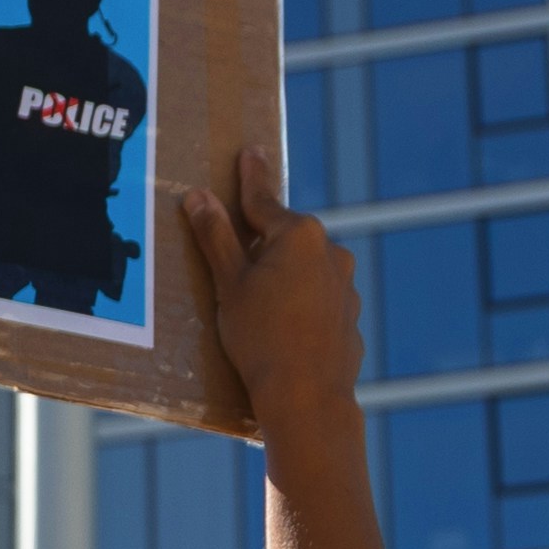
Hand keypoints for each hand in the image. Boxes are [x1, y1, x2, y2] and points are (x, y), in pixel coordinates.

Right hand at [181, 150, 356, 433]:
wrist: (308, 398)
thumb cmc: (261, 338)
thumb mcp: (229, 284)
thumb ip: (217, 237)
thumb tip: (199, 196)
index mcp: (299, 234)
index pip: (262, 201)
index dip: (249, 177)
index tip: (250, 150)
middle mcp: (331, 252)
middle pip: (285, 237)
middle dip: (261, 243)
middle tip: (233, 262)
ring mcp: (345, 285)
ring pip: (304, 270)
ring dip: (281, 277)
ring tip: (255, 309)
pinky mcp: (349, 317)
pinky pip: (317, 300)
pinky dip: (298, 305)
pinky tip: (280, 331)